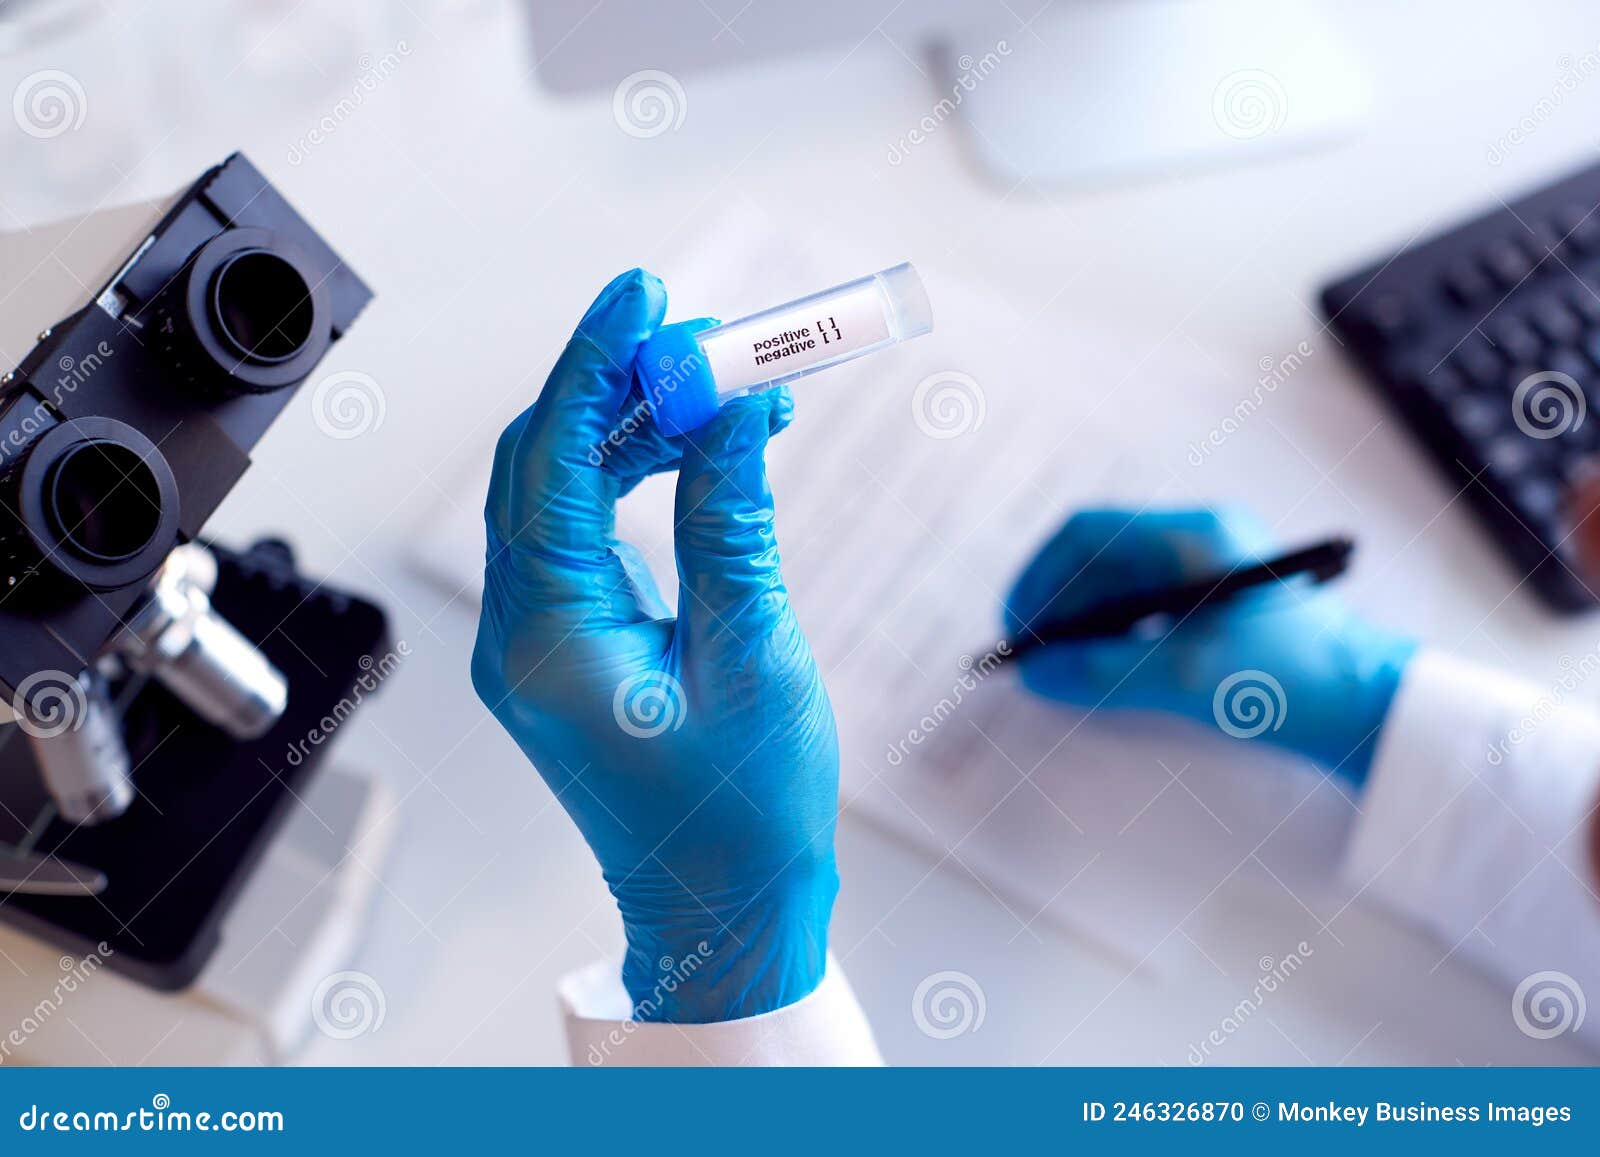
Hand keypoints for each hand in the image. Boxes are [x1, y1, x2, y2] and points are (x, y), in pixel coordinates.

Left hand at [472, 270, 838, 1022]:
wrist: (724, 911)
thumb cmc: (742, 816)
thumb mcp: (754, 653)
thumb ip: (734, 520)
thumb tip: (733, 405)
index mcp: (548, 638)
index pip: (551, 459)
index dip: (597, 363)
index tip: (646, 295)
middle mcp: (520, 632)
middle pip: (545, 462)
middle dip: (619, 385)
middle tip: (704, 338)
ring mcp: (536, 639)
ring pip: (566, 490)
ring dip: (640, 430)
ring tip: (732, 392)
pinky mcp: (569, 643)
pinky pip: (589, 533)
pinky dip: (642, 481)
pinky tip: (706, 453)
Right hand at [1003, 508, 1416, 781]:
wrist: (1372, 710)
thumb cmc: (1287, 681)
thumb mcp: (1182, 676)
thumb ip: (1100, 672)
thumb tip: (1035, 672)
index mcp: (1193, 534)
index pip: (1086, 533)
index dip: (1039, 578)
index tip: (1018, 629)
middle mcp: (1199, 539)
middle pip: (1098, 557)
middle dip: (1056, 605)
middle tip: (1031, 659)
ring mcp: (1210, 569)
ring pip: (1118, 585)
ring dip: (1082, 625)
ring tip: (1062, 672)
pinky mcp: (1220, 604)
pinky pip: (1144, 609)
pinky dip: (1113, 637)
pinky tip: (1105, 673)